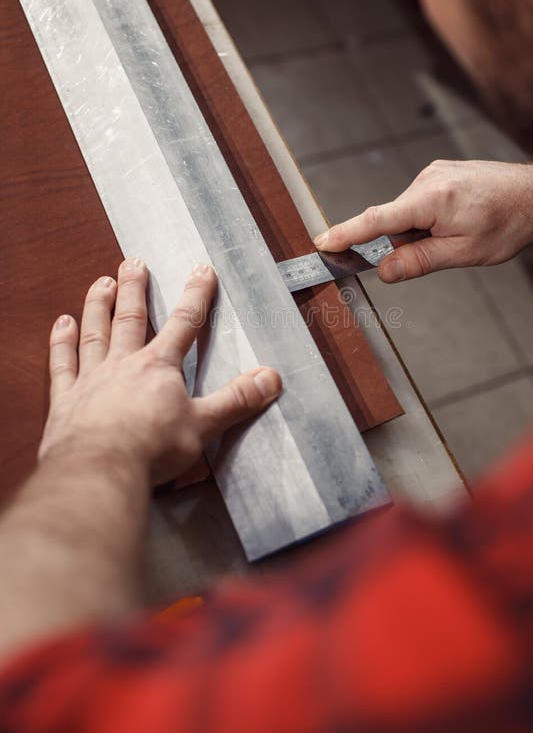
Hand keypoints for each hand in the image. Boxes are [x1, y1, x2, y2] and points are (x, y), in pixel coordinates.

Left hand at [39, 259, 281, 484]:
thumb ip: (236, 400)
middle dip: (135, 289)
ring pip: (95, 332)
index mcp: (159, 367)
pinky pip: (63, 363)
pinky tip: (61, 323)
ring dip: (98, 305)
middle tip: (134, 262)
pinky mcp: (66, 399)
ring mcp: (91, 378)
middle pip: (131, 318)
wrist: (99, 470)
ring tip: (101, 283)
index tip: (201, 270)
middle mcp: (123, 364)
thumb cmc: (151, 449)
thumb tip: (270, 378)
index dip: (196, 295)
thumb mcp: (204, 425)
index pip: (184, 323)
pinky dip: (61, 342)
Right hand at [314, 158, 532, 282]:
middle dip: (395, 243)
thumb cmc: (509, 222)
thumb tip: (384, 271)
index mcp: (432, 199)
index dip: (346, 233)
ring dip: (416, 233)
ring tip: (455, 239)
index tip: (322, 242)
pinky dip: (424, 221)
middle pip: (391, 219)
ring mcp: (433, 174)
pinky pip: (419, 203)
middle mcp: (427, 180)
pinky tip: (454, 226)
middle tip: (419, 259)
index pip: (377, 220)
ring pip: (406, 213)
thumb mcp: (463, 253)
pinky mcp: (440, 175)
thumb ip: (419, 261)